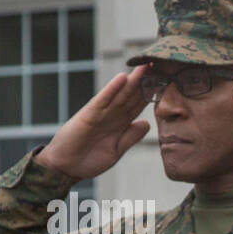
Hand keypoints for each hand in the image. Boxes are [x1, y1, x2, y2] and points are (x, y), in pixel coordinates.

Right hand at [34, 65, 151, 178]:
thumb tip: (147, 123)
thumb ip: (131, 136)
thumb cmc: (89, 159)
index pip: (138, 105)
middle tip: (159, 65)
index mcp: (119, 124)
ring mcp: (100, 113)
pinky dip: (112, 89)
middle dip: (145, 82)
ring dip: (133, 80)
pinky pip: (102, 100)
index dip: (151, 94)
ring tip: (145, 66)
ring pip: (120, 94)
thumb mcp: (117, 150)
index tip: (166, 82)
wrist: (66, 168)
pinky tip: (122, 78)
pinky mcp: (88, 115)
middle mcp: (111, 115)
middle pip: (131, 96)